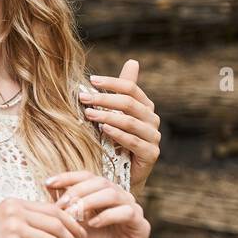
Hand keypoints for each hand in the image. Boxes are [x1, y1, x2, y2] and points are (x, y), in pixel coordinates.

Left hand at [45, 170, 148, 237]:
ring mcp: (132, 209)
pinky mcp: (141, 224)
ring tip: (73, 215)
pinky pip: (126, 212)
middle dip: (77, 191)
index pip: (87, 176)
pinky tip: (92, 224)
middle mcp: (120, 197)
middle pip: (99, 182)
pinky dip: (107, 216)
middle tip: (60, 205)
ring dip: (89, 202)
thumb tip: (48, 185)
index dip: (68, 177)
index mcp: (103, 193)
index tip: (48, 183)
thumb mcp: (71, 224)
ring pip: (112, 194)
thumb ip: (63, 205)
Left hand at [81, 60, 159, 194]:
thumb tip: (133, 61)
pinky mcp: (151, 155)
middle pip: (130, 103)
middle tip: (83, 98)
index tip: (90, 81)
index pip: (131, 88)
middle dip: (105, 99)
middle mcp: (152, 120)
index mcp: (144, 107)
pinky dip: (118, 135)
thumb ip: (120, 92)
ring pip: (131, 122)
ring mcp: (153, 138)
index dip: (111, 83)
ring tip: (88, 114)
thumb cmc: (113, 141)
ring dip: (108, 116)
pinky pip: (135, 142)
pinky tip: (103, 131)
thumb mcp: (113, 115)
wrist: (119, 176)